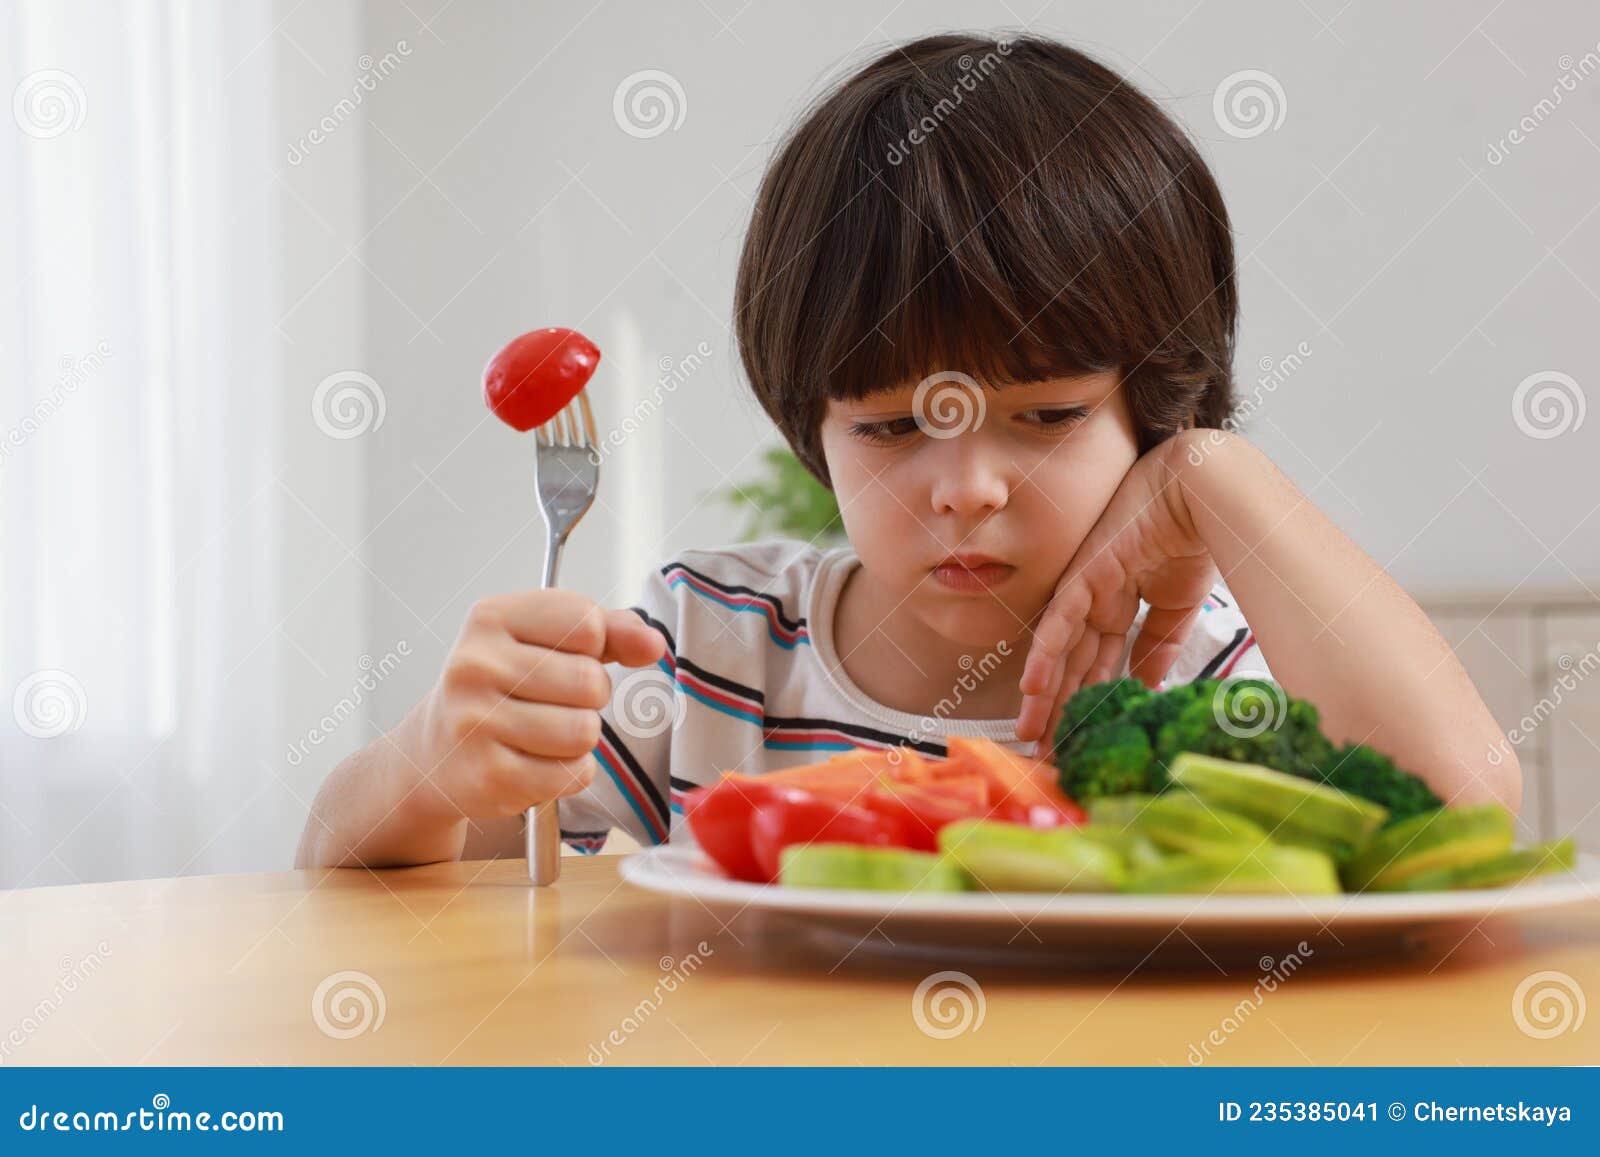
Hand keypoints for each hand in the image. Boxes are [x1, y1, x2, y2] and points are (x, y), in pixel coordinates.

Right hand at [408, 589, 666, 819]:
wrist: (434, 752)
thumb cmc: (501, 688)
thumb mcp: (544, 640)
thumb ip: (607, 631)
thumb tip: (651, 643)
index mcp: (491, 618)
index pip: (586, 621)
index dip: (594, 645)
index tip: (566, 655)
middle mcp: (476, 665)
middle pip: (590, 681)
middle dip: (590, 698)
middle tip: (553, 702)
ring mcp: (477, 722)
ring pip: (584, 731)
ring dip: (580, 738)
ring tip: (543, 733)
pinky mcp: (488, 776)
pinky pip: (572, 773)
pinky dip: (569, 772)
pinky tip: (535, 762)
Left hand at [1015, 432, 1216, 755]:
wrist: (1203, 493)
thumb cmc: (1194, 536)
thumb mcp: (1178, 605)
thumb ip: (1158, 644)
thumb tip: (1147, 684)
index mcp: (1118, 607)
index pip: (1097, 665)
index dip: (1086, 703)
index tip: (1077, 741)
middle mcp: (1095, 602)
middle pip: (1071, 666)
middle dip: (1059, 711)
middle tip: (1046, 754)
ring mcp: (1087, 589)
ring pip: (1059, 652)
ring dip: (1045, 696)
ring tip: (1031, 735)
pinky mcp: (1086, 576)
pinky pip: (1060, 623)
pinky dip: (1047, 655)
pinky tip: (1033, 688)